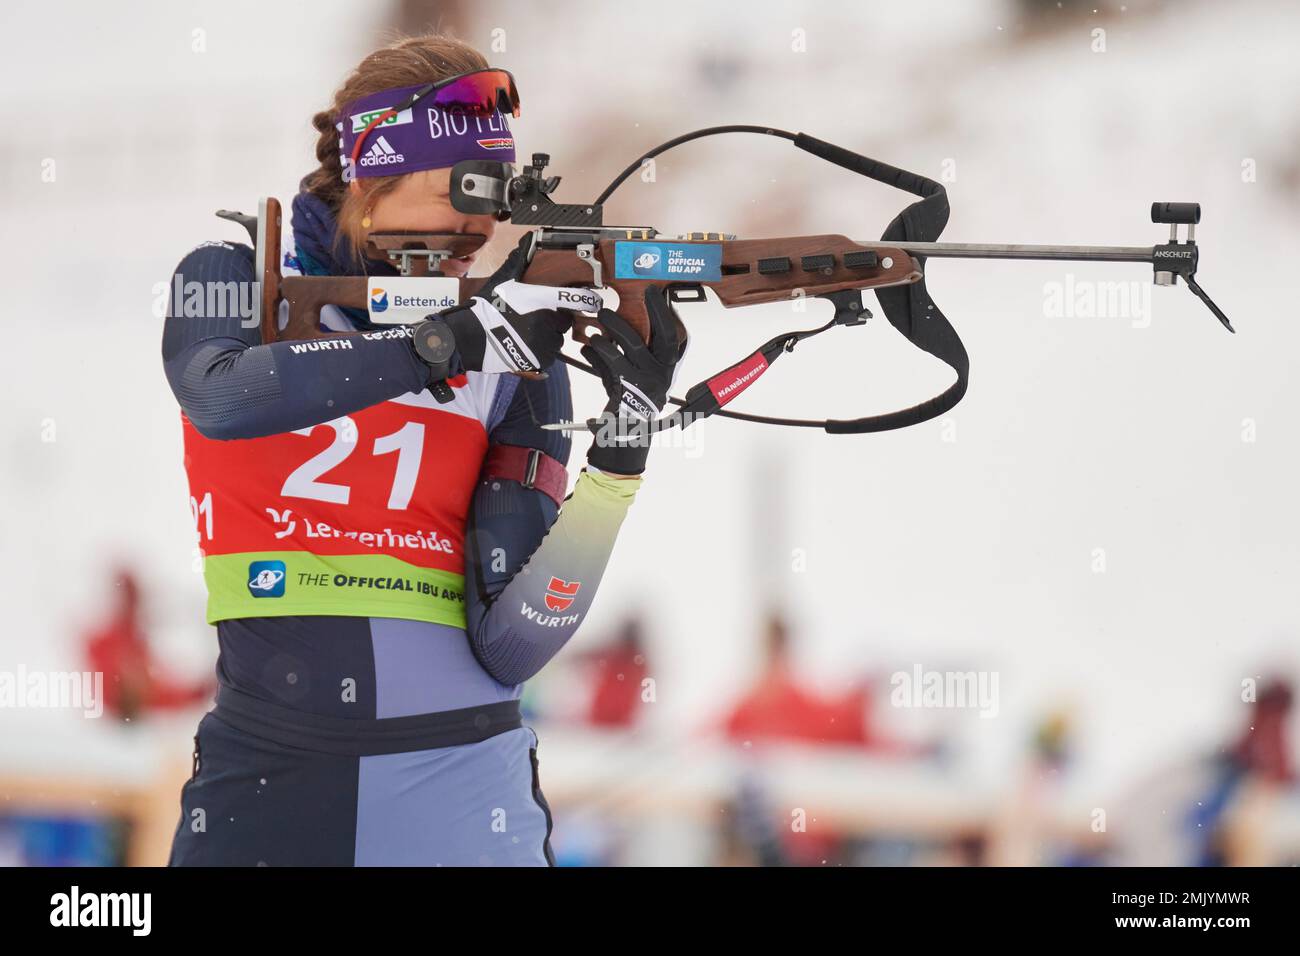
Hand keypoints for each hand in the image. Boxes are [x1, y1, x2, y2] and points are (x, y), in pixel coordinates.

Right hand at [436, 233, 598, 374]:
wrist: (470, 337)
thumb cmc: (486, 307)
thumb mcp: (503, 279)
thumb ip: (519, 260)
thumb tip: (529, 240)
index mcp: (544, 300)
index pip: (578, 299)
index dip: (588, 300)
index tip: (592, 301)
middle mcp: (548, 322)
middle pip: (565, 320)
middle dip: (556, 318)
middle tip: (537, 317)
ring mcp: (544, 343)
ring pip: (557, 340)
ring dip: (548, 336)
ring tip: (528, 332)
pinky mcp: (538, 360)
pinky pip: (548, 357)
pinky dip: (541, 352)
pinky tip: (526, 345)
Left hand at [581, 285, 682, 475]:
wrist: (631, 429)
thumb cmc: (636, 393)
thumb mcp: (644, 371)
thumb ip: (640, 347)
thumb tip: (626, 318)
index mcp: (668, 366)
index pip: (672, 335)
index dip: (663, 313)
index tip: (652, 292)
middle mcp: (660, 375)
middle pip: (652, 342)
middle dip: (630, 323)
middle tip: (607, 309)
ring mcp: (644, 385)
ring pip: (628, 353)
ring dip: (609, 336)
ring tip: (596, 324)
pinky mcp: (625, 394)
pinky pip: (609, 369)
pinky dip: (595, 356)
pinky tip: (586, 348)